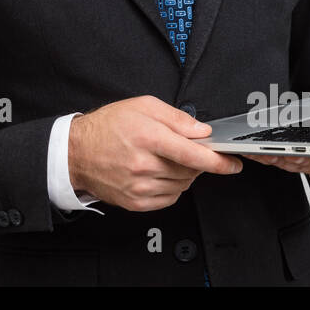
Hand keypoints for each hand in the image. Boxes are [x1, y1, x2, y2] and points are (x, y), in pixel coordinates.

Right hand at [69, 95, 241, 211]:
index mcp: (148, 137)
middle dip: (196, 161)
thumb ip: (176, 117)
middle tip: (182, 149)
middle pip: (190, 170)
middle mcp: (144, 165)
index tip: (232, 164)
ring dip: (184, 174)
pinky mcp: (136, 202)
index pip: (193, 154)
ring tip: (165, 159)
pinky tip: (158, 173)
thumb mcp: (142, 106)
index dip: (218, 161)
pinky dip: (172, 187)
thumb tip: (201, 131)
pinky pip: (170, 198)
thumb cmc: (107, 126)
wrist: (77, 152)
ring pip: (182, 185)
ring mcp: (140, 187)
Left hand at [239, 131, 309, 192]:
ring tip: (251, 147)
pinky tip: (249, 146)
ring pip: (287, 159)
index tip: (300, 152)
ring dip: (268, 154)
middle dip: (284, 155)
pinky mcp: (296, 156)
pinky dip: (263, 152)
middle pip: (304, 158)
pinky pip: (277, 156)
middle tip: (266, 149)